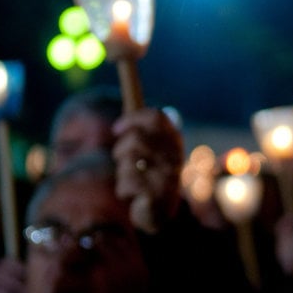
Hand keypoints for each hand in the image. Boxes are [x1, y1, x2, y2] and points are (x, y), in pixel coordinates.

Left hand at [111, 107, 183, 232]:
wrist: (159, 213)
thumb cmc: (148, 176)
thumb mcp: (146, 149)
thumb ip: (139, 126)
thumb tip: (128, 78)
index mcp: (174, 140)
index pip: (155, 117)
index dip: (132, 119)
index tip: (116, 129)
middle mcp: (175, 155)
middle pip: (135, 139)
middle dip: (121, 151)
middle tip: (125, 163)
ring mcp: (169, 175)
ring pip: (128, 163)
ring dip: (123, 174)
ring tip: (133, 182)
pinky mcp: (159, 196)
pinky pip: (128, 184)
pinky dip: (125, 190)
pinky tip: (135, 196)